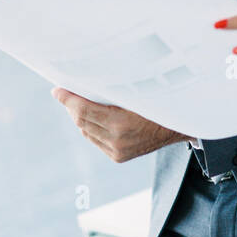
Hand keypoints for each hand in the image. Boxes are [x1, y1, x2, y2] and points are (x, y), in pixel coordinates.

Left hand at [50, 88, 188, 161]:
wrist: (179, 127)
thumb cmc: (159, 102)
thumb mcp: (138, 91)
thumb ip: (112, 88)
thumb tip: (87, 79)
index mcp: (121, 122)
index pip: (83, 110)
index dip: (67, 99)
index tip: (56, 90)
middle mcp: (117, 139)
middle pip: (81, 121)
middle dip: (71, 106)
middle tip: (64, 93)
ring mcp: (117, 150)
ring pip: (86, 131)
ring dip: (79, 117)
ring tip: (78, 103)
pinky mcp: (118, 156)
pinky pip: (95, 139)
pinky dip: (90, 127)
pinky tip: (92, 117)